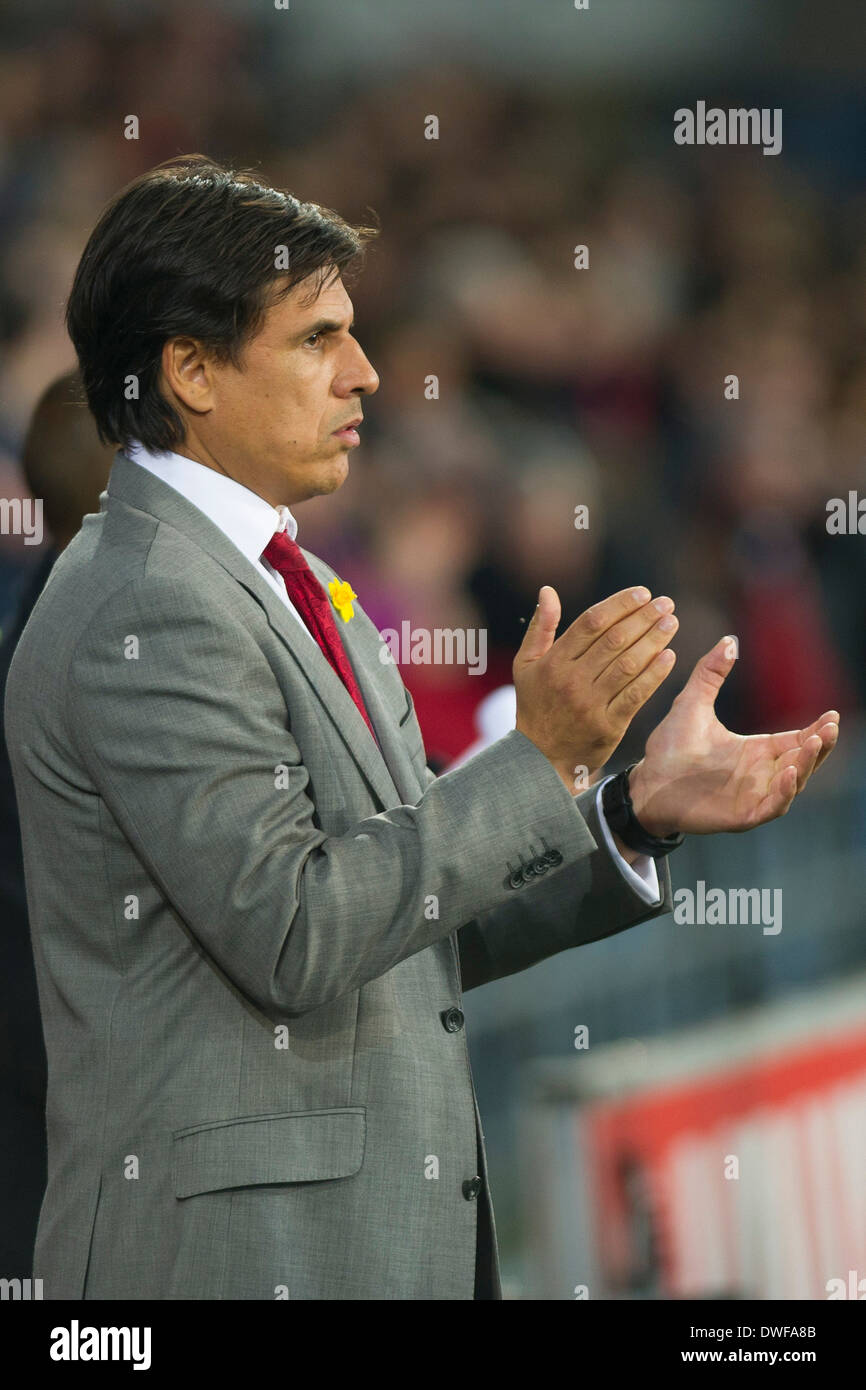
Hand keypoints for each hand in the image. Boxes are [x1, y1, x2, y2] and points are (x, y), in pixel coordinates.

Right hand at [514, 584, 678, 791]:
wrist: (541, 759)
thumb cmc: (536, 705)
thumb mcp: (526, 665)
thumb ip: (540, 627)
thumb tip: (547, 591)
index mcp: (553, 662)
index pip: (591, 622)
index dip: (620, 605)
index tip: (643, 593)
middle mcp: (571, 680)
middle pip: (614, 640)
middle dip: (644, 617)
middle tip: (666, 603)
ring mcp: (590, 704)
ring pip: (629, 664)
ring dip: (654, 640)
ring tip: (671, 623)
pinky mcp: (608, 725)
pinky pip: (636, 694)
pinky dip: (655, 674)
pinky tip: (669, 656)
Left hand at [628, 636, 839, 834]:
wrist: (645, 782)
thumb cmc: (669, 748)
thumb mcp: (691, 704)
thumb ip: (710, 674)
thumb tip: (729, 640)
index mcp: (755, 750)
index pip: (795, 740)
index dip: (816, 730)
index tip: (832, 715)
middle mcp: (760, 773)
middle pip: (803, 762)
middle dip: (820, 747)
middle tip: (830, 728)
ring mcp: (753, 796)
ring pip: (793, 784)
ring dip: (806, 766)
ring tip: (814, 744)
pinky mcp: (742, 815)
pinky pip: (772, 806)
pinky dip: (784, 793)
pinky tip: (789, 773)